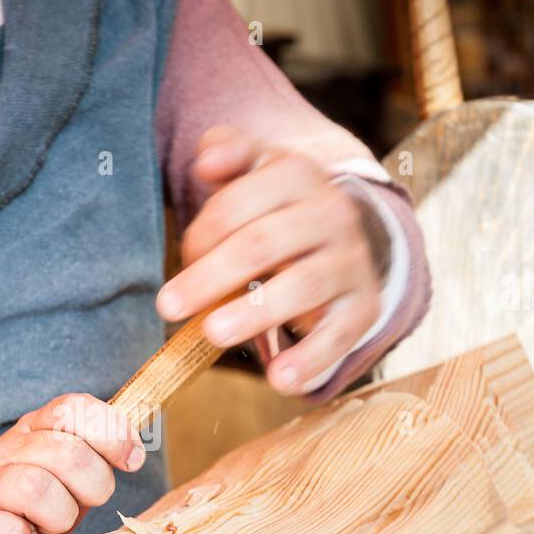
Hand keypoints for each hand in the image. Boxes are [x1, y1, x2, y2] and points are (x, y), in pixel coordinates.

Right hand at [0, 393, 144, 533]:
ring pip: (35, 488)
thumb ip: (98, 455)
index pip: (74, 407)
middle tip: (81, 504)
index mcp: (36, 428)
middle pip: (67, 453)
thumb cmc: (35, 507)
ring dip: (56, 517)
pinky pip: (4, 529)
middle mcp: (8, 448)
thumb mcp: (70, 475)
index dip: (112, 433)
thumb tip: (134, 451)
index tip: (131, 461)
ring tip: (48, 525)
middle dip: (92, 488)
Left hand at [156, 124, 383, 395]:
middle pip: (263, 243)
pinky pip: (340, 334)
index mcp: (297, 174)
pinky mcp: (364, 306)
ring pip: (302, 285)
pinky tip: (280, 381)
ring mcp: (351, 261)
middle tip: (168, 306)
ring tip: (214, 335)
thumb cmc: (279, 208)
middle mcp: (331, 213)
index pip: (237, 205)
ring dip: (256, 312)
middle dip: (212, 276)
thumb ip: (229, 153)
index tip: (176, 269)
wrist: (351, 236)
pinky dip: (312, 359)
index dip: (199, 239)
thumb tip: (207, 160)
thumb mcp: (256, 170)